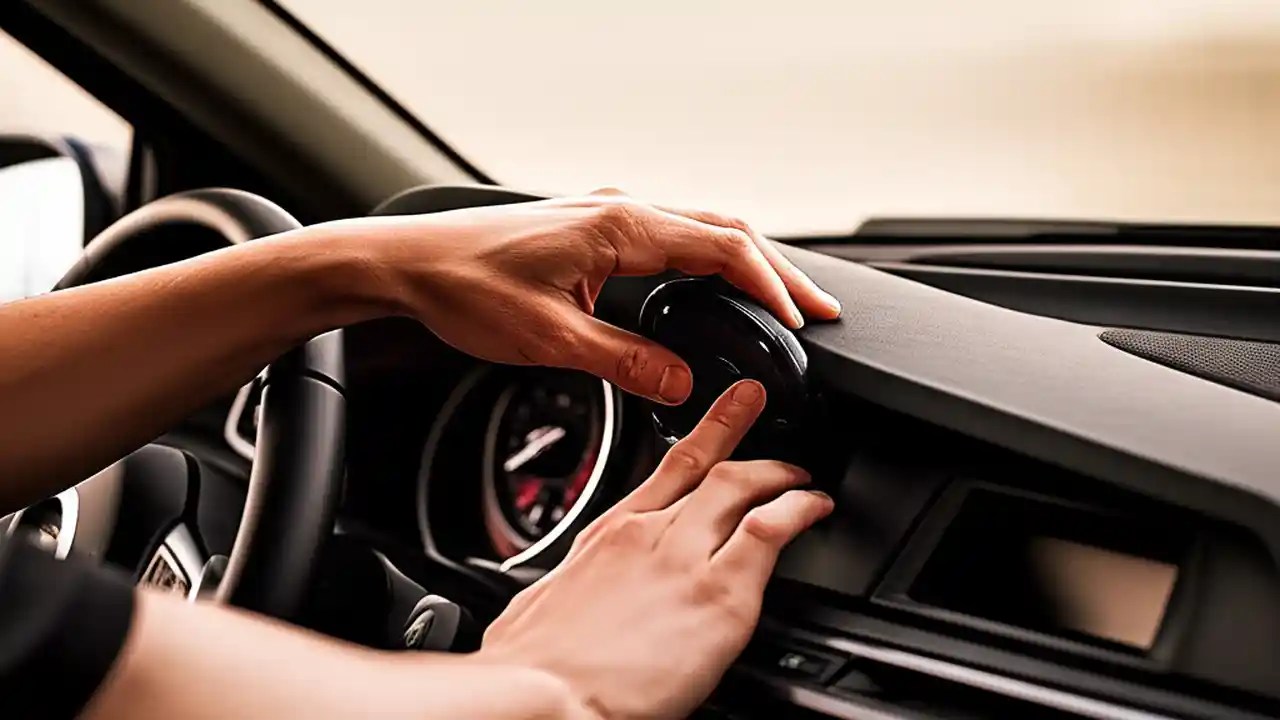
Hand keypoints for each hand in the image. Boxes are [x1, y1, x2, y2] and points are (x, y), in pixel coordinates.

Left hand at [357, 191, 840, 403]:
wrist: (407, 262)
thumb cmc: (463, 286)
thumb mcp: (547, 338)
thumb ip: (622, 362)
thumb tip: (681, 383)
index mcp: (620, 227)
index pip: (721, 248)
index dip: (769, 285)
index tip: (802, 319)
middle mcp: (621, 211)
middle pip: (725, 232)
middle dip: (776, 273)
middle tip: (817, 312)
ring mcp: (608, 217)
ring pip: (701, 231)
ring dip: (745, 265)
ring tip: (782, 303)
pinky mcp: (594, 230)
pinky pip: (672, 240)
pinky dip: (708, 264)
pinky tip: (714, 290)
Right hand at [478, 380, 833, 718]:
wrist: (537, 695)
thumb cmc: (530, 665)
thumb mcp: (542, 607)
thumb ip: (576, 589)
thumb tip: (576, 596)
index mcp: (608, 536)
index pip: (669, 469)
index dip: (706, 432)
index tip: (726, 409)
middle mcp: (648, 533)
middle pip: (711, 469)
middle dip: (745, 440)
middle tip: (767, 422)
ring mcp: (685, 557)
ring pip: (742, 487)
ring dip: (779, 476)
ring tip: (802, 479)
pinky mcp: (719, 593)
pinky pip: (770, 531)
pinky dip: (799, 510)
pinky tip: (815, 508)